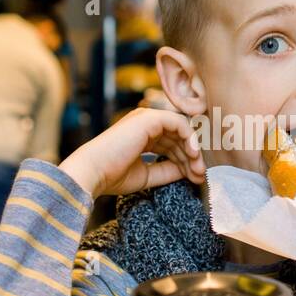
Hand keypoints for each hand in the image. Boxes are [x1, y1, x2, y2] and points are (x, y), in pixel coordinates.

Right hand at [60, 107, 205, 198]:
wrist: (94, 172)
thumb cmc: (113, 176)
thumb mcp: (147, 175)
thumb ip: (168, 170)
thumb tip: (190, 170)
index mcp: (142, 136)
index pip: (171, 145)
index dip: (186, 161)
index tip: (195, 178)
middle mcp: (145, 124)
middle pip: (179, 138)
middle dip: (192, 158)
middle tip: (201, 176)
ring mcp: (147, 118)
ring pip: (182, 131)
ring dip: (193, 150)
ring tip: (199, 170)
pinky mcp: (150, 118)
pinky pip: (179, 123)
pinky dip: (190, 138)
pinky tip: (193, 155)